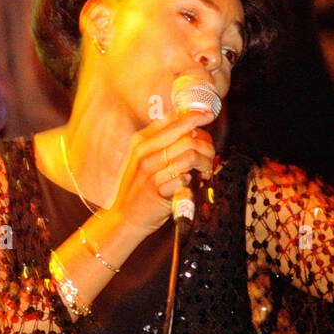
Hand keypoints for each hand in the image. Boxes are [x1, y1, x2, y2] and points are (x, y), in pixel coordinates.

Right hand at [107, 108, 217, 235]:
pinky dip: (192, 181)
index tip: (208, 115)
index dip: (195, 115)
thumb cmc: (138, 188)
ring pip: (190, 155)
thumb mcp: (142, 159)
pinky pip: (185, 178)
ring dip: (204, 163)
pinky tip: (189, 184)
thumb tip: (188, 126)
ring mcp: (150, 171)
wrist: (124, 218)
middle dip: (206, 143)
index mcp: (141, 142)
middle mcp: (144, 153)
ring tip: (204, 170)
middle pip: (186, 136)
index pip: (173, 119)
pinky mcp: (157, 190)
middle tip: (209, 153)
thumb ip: (161, 142)